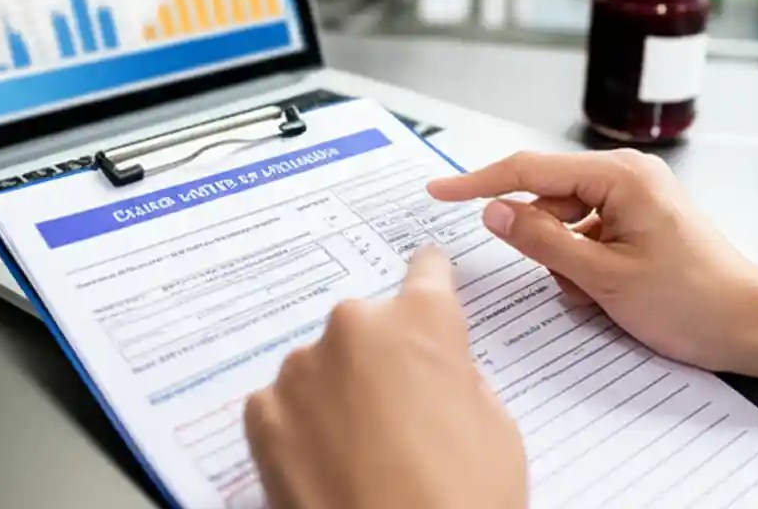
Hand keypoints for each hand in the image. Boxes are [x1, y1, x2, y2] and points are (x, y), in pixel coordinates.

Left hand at [244, 247, 527, 508]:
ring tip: (365, 450)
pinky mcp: (262, 413)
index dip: (431, 279)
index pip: (427, 271)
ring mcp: (301, 370)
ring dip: (339, 391)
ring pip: (325, 365)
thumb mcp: (496, 428)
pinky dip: (303, 425)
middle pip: (369, 326)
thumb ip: (460, 377)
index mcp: (422, 321)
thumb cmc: (463, 500)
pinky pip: (288, 403)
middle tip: (403, 414)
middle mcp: (354, 327)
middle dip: (383, 358)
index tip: (426, 276)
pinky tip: (328, 464)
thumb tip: (437, 371)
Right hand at [428, 150, 757, 371]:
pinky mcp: (638, 224)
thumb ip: (542, 241)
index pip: (529, 171)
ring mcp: (633, 200)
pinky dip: (586, 270)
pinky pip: (587, 240)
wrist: (753, 325)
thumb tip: (493, 211)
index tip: (436, 192)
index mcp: (619, 175)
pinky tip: (613, 296)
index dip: (478, 183)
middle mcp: (625, 177)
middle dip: (547, 248)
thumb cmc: (690, 301)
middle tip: (578, 287)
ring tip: (605, 297)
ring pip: (565, 227)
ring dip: (569, 266)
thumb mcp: (604, 277)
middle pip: (548, 202)